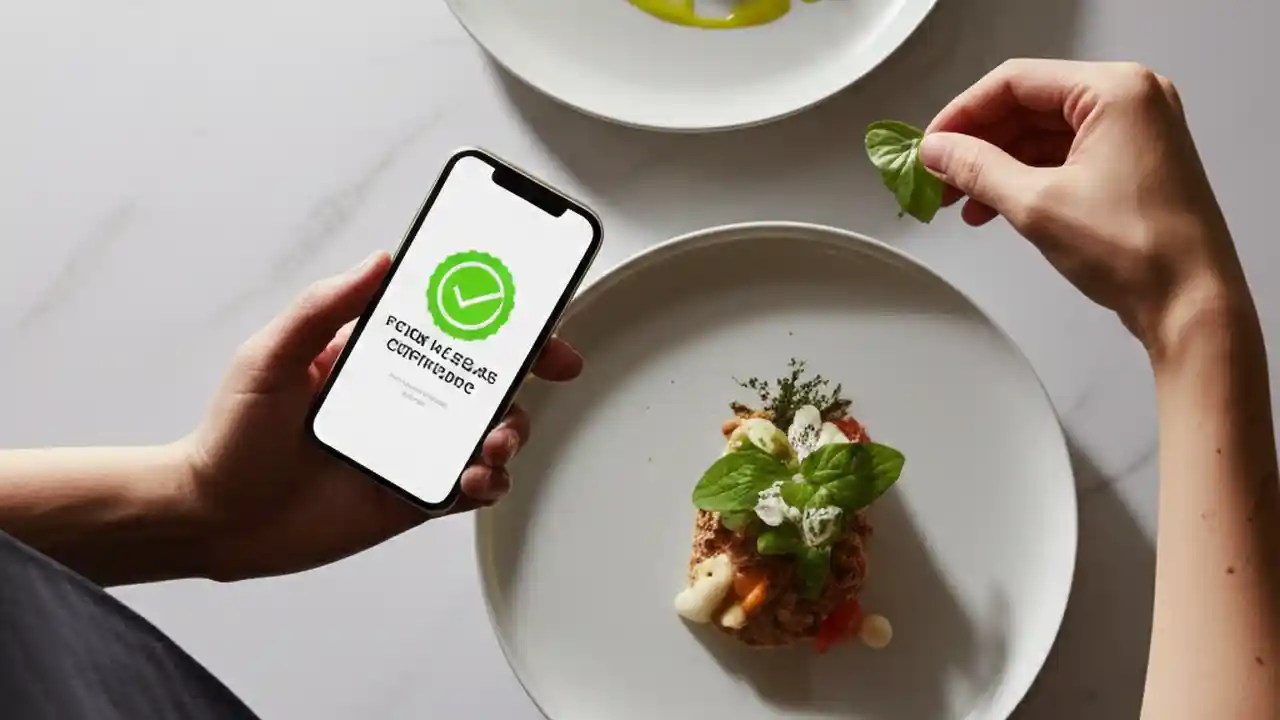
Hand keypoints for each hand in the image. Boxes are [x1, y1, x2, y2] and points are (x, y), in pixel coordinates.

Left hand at [181, 252, 582, 580]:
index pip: (447, 321)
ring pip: (490, 429)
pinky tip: (476, 478)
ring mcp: (415, 445)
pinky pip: (471, 485)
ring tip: (495, 440)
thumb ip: (322, 307)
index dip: (495, 308)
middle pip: (486, 372)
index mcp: (375, 354)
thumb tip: (378, 260)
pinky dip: (488, 481)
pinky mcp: (416, 493)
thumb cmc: (234, 434)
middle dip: (530, 363)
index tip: (529, 297)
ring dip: (511, 429)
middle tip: (554, 363)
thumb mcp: (271, 356)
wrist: (215, 518)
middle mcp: (404, 395)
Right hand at [919, 59, 1252, 350]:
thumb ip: (977, 169)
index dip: (963, 113)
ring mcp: (1135, 132)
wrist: (1191, 303)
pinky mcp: (1132, 164)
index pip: (1016, 82)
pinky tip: (994, 206)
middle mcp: (1131, 100)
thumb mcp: (1036, 204)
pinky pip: (1064, 156)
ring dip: (997, 164)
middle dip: (978, 142)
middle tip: (938, 175)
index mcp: (1115, 90)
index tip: (929, 145)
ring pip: (1043, 133)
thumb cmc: (1136, 250)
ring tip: (960, 199)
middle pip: (1029, 105)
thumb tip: (937, 151)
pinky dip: (1026, 177)